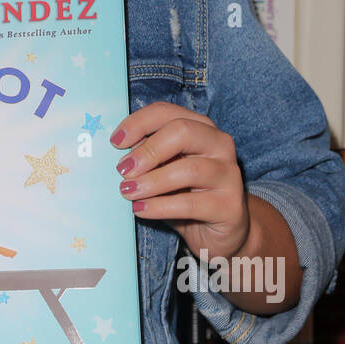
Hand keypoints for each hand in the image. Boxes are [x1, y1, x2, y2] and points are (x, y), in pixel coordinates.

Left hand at [110, 102, 249, 263]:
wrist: (219, 231)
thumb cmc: (185, 195)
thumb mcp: (163, 171)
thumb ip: (147, 157)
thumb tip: (119, 155)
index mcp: (201, 128)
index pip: (167, 112)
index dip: (138, 123)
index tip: (115, 142)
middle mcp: (219, 144)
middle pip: (183, 131)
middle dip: (148, 150)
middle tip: (123, 169)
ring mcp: (228, 174)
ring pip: (188, 170)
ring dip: (151, 181)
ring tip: (128, 192)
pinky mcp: (229, 205)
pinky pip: (191, 203)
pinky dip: (160, 206)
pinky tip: (141, 209)